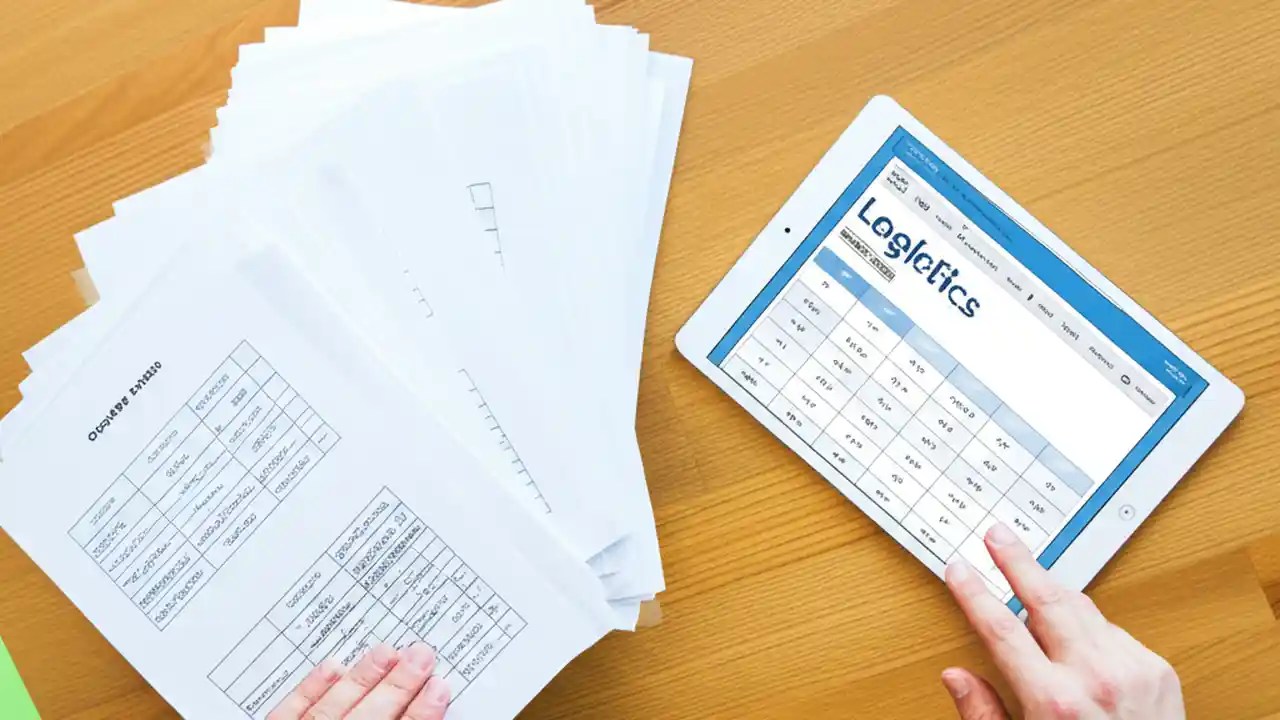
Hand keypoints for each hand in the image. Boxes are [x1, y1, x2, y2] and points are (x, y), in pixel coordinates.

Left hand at [268, 642, 450, 719]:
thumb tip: (430, 704)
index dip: (424, 711)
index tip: (440, 687)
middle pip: (371, 717)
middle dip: (398, 685)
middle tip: (421, 655)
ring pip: (333, 709)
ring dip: (362, 678)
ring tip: (385, 652)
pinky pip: (289, 713)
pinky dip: (310, 689)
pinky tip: (331, 667)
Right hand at [941, 523, 1183, 718]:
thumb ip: (984, 716)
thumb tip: (955, 677)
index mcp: (1054, 703)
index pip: (1002, 629)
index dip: (975, 594)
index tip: (959, 570)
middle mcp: (1095, 679)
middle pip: (1046, 599)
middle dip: (1018, 562)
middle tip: (998, 536)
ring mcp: (1131, 670)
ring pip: (1082, 608)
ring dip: (1052, 588)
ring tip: (1029, 570)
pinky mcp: (1157, 670)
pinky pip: (1112, 631)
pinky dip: (1088, 626)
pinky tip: (1074, 632)